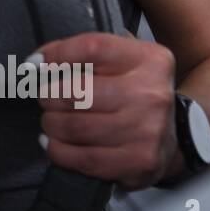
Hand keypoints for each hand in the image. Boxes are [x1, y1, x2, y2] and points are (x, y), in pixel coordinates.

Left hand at [30, 32, 179, 190]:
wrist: (174, 135)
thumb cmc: (135, 92)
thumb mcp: (121, 59)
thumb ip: (81, 52)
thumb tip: (35, 63)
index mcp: (149, 60)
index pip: (92, 48)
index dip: (56, 54)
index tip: (35, 65)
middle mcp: (151, 94)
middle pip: (76, 91)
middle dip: (48, 96)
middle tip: (46, 99)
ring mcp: (147, 131)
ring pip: (75, 127)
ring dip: (51, 124)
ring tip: (51, 121)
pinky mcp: (140, 162)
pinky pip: (84, 159)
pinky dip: (59, 151)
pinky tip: (55, 143)